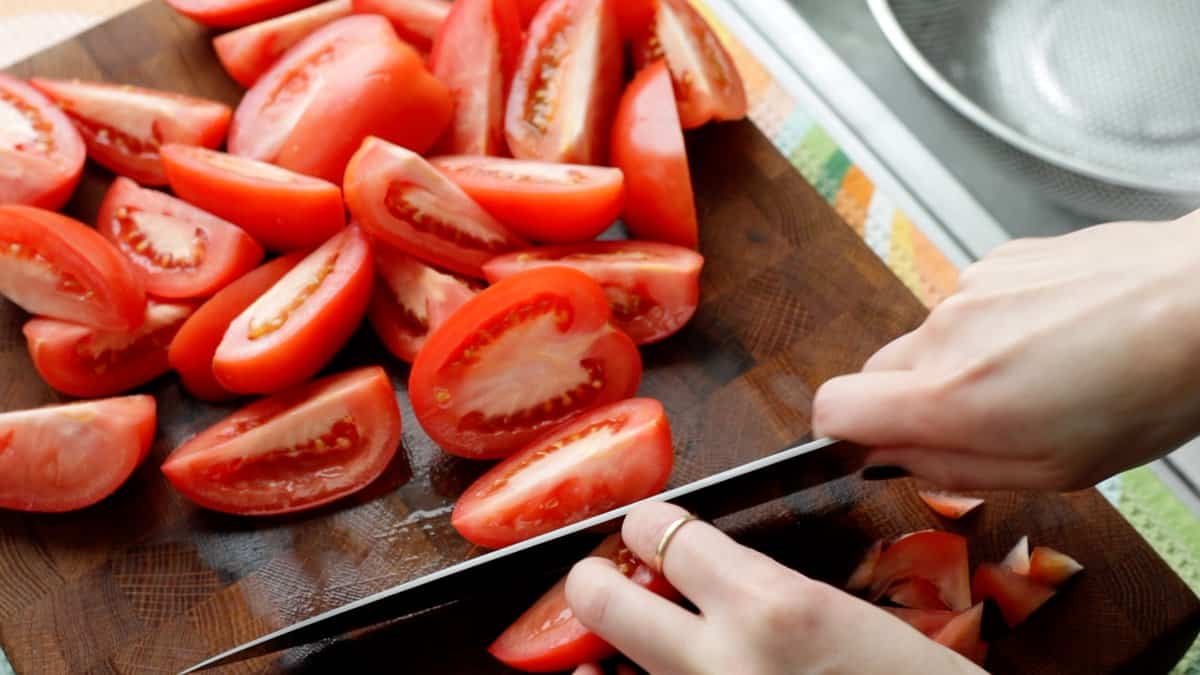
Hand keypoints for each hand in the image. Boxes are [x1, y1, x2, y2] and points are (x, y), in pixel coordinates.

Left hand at [564, 502, 983, 674]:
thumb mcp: (837, 615)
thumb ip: (754, 588)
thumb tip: (689, 571)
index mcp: (769, 605)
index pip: (659, 533)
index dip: (646, 524)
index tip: (646, 526)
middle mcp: (719, 664)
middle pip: (599, 600)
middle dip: (593, 580)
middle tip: (600, 578)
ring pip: (599, 673)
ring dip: (601, 650)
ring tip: (615, 643)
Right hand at [813, 214, 1199, 489]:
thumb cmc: (1144, 393)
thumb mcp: (1050, 470)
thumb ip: (951, 469)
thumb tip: (889, 460)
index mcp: (949, 397)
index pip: (832, 408)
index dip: (843, 434)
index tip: (879, 445)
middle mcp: (942, 333)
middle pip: (875, 373)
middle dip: (911, 403)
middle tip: (982, 422)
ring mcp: (966, 287)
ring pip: (928, 341)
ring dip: (962, 363)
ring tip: (1041, 372)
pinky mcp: (995, 258)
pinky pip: (967, 305)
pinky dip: (994, 327)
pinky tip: (1054, 334)